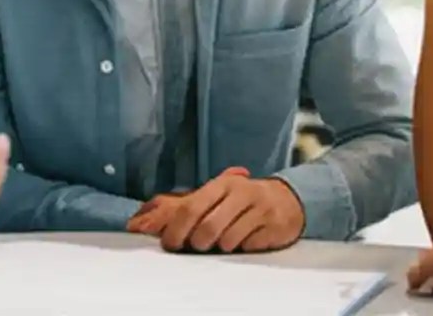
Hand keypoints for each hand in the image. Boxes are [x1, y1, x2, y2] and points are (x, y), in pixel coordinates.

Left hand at [127, 168, 305, 252]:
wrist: (288, 199)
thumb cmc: (243, 200)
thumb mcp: (218, 194)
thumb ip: (190, 205)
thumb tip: (144, 220)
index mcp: (222, 184)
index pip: (191, 208)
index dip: (176, 229)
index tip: (169, 244)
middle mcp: (241, 193)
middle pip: (208, 227)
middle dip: (196, 242)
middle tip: (196, 246)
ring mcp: (259, 210)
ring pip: (228, 240)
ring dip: (221, 247)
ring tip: (225, 240)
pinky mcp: (274, 227)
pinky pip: (249, 247)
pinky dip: (243, 248)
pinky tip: (247, 238)